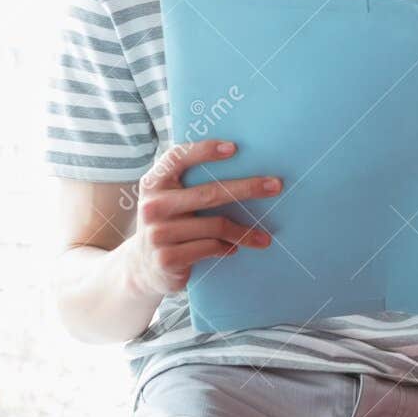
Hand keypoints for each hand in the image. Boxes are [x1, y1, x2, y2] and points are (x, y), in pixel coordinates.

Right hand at [125, 139, 277, 296]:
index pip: (177, 158)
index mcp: (153, 183)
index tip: (234, 148)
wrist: (141, 268)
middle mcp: (152, 206)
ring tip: (264, 237)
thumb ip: (188, 182)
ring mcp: (158, 233)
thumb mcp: (169, 200)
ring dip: (245, 232)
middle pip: (209, 193)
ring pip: (215, 226)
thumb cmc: (168, 224)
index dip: (204, 150)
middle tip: (276, 185)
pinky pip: (210, 248)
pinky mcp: (167, 258)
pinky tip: (234, 249)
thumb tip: (240, 160)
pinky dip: (227, 248)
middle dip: (248, 188)